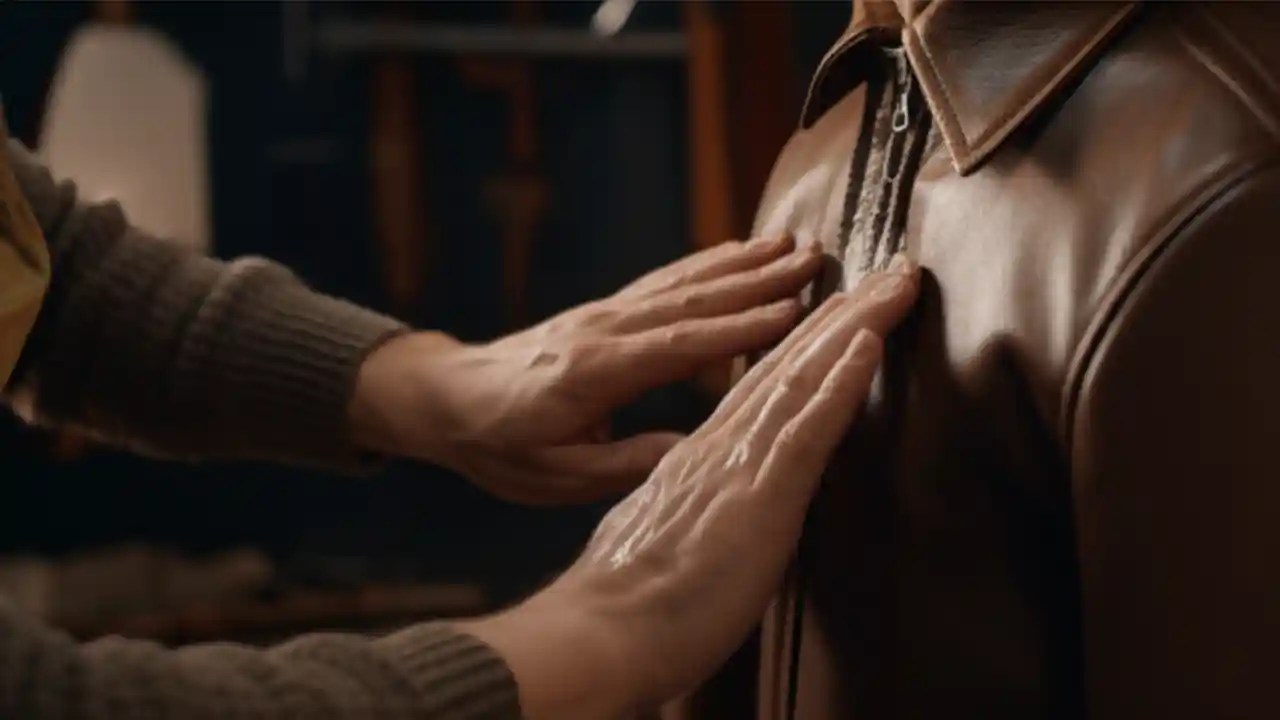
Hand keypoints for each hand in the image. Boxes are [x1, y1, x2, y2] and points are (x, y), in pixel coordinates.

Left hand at [351, 235, 821, 503]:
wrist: (448, 398)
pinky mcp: (607, 311)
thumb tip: (694, 452)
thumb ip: (621, 464)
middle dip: (758, 280)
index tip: (795, 311)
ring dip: (742, 263)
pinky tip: (739, 252)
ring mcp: (606, 314)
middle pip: (693, 300)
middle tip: (816, 259)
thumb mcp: (551, 475)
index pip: (679, 346)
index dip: (739, 329)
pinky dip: (707, 263)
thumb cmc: (498, 444)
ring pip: (684, 282)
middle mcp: (606, 332)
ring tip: (793, 244)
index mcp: (595, 373)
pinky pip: (665, 282)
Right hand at [461, 256, 919, 717]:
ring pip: (801, 377)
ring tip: (891, 283)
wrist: (604, 631)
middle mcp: (720, 447)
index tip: (840, 309)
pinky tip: (868, 341)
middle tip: (887, 269)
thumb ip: (691, 508)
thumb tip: (707, 504)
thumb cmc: (632, 602)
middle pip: (787, 365)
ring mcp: (740, 463)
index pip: (761, 387)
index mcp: (700, 459)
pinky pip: (808, 425)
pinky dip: (840, 379)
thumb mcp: (664, 538)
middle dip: (841, 313)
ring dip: (853, 325)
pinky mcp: (761, 494)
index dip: (804, 344)